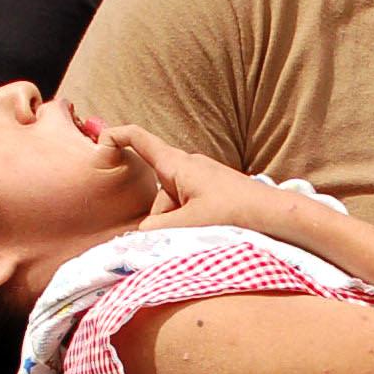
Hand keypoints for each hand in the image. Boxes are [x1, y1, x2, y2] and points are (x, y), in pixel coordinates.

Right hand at [106, 123, 301, 240]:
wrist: (274, 214)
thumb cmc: (233, 213)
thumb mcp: (188, 224)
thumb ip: (157, 230)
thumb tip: (141, 235)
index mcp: (177, 164)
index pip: (139, 140)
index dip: (116, 136)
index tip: (100, 142)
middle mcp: (187, 166)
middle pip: (157, 191)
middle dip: (160, 217)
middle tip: (179, 234)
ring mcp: (202, 178)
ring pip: (174, 204)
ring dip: (178, 224)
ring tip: (201, 236)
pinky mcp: (214, 192)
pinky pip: (190, 207)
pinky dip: (191, 222)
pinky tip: (209, 234)